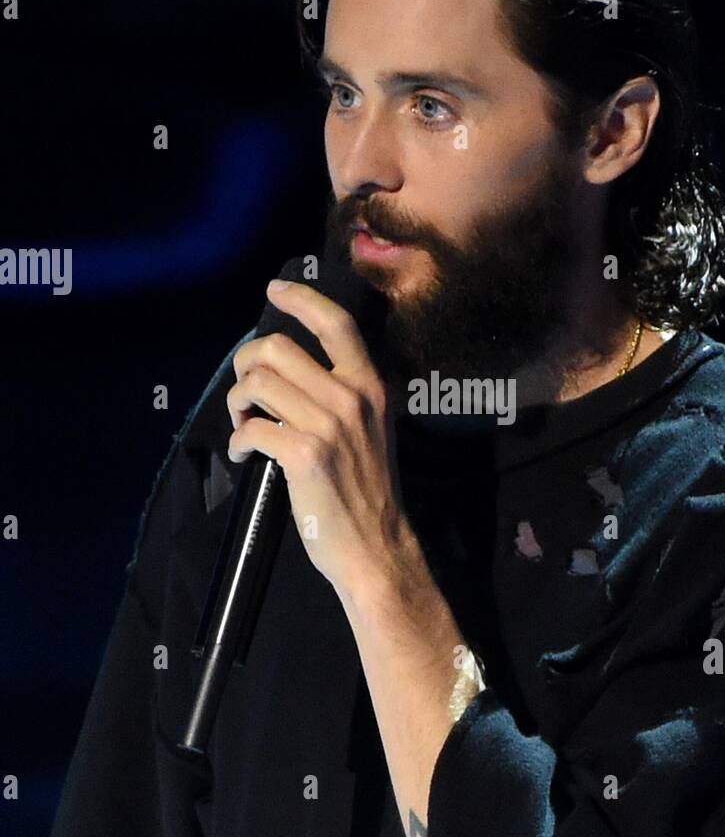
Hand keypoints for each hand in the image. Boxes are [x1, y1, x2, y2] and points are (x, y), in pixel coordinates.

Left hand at [226, 278, 408, 599]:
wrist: (376, 546)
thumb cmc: (366, 490)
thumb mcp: (370, 428)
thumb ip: (341, 394)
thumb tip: (289, 369)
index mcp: (370, 386)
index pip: (335, 323)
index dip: (300, 299)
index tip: (275, 290)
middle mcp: (351, 398)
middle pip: (276, 348)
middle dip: (245, 364)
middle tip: (245, 392)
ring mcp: (328, 425)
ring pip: (256, 384)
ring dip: (236, 403)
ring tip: (243, 424)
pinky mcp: (304, 455)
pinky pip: (249, 428)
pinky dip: (237, 441)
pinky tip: (244, 455)